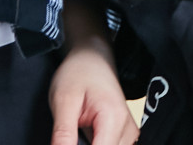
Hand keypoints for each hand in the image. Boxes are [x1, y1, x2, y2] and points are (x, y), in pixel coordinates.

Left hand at [51, 0, 136, 144]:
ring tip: (77, 131)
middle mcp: (128, 129)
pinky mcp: (125, 135)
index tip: (64, 141)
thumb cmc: (78, 72)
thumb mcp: (63, 101)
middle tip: (68, 133)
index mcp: (113, 119)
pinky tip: (84, 136)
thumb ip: (63, 134)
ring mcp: (129, 134)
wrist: (93, 57)